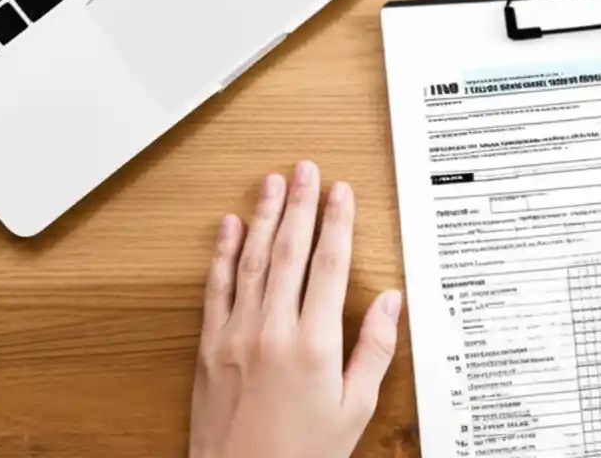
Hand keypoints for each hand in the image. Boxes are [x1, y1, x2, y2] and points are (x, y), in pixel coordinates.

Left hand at [189, 162, 402, 457]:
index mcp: (315, 344)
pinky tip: (230, 228)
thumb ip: (373, 349)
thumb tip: (390, 301)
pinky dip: (223, 255)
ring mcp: (237, 336)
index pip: (329, 266)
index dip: (337, 223)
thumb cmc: (301, 454)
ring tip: (272, 183)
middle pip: (290, 251)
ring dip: (263, 217)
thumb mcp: (355, 408)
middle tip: (306, 170)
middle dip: (300, 205)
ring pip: (253, 261)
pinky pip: (217, 289)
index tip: (341, 193)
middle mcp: (273, 331)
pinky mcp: (210, 347)